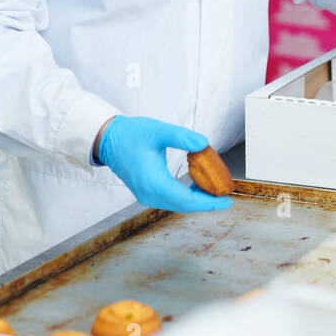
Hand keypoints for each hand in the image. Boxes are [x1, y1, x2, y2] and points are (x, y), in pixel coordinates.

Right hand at [97, 116, 230, 212]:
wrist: (108, 140)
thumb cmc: (131, 134)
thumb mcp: (158, 130)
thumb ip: (182, 137)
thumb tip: (204, 144)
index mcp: (153, 183)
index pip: (187, 200)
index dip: (209, 202)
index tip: (227, 201)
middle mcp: (149, 194)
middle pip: (185, 205)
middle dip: (207, 202)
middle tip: (226, 194)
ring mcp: (146, 196)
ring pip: (178, 204)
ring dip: (197, 198)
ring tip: (215, 187)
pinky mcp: (146, 193)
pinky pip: (171, 199)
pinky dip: (187, 194)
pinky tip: (197, 183)